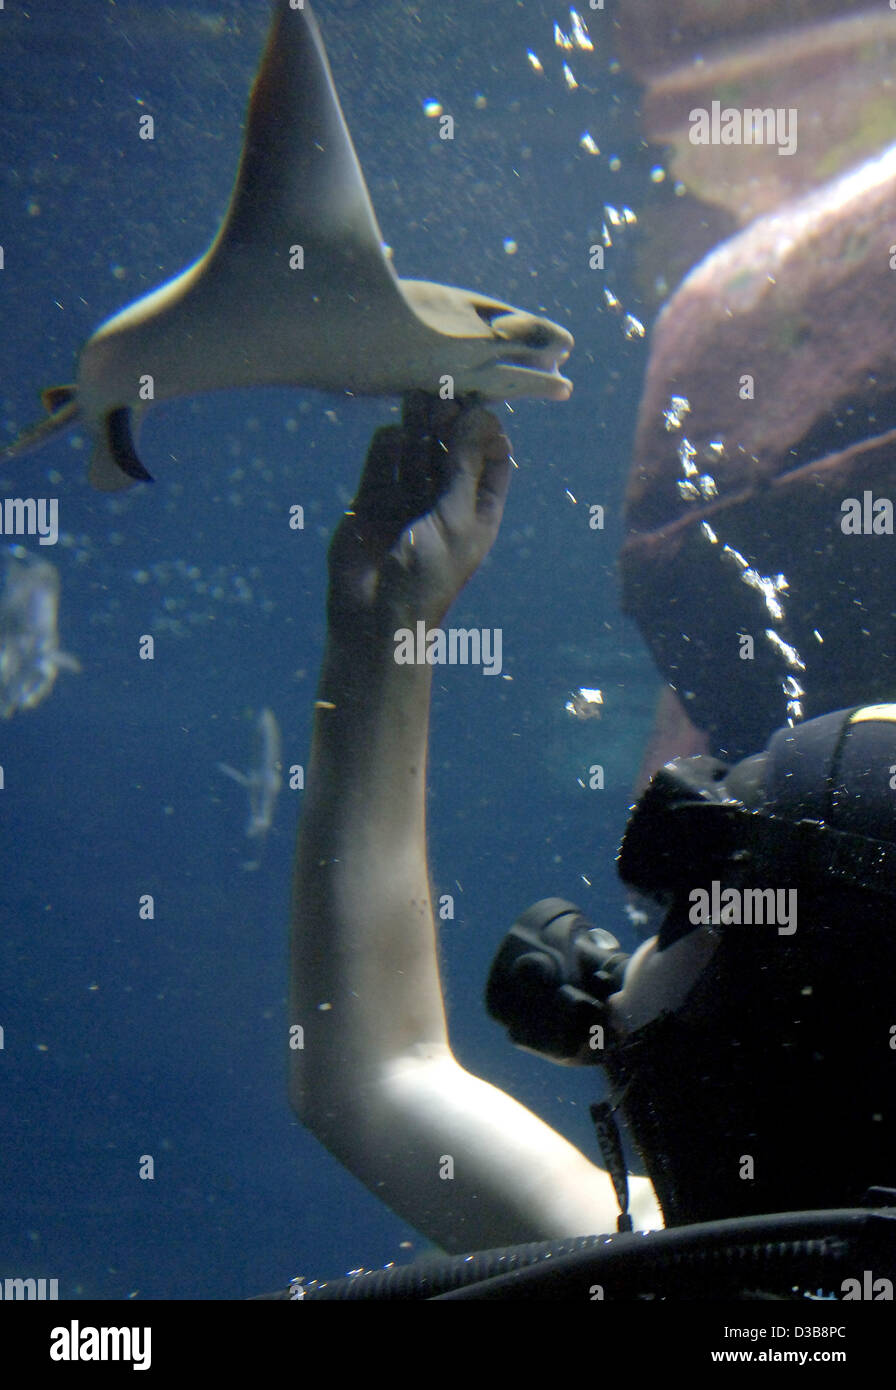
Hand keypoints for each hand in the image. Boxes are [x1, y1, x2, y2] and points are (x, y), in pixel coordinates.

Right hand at [327, 393, 511, 639]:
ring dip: (418, 427)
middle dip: (448, 422)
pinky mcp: (373, 501)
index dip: (487, 431)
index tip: (477, 407)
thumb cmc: (427, 575)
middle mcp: (445, 503)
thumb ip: (463, 467)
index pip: (492, 459)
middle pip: (452, 449)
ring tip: (416, 398)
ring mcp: (408, 500)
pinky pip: (384, 463)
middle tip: (441, 396)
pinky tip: (395, 437)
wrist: (373, 617)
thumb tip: (479, 416)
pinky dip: (389, 447)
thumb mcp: (455, 519)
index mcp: (479, 511)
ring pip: (417, 451)